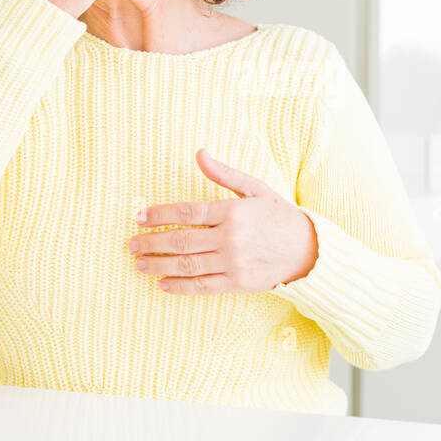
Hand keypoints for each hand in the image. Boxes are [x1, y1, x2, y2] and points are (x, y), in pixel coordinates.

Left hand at [129, 149, 318, 295]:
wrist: (309, 250)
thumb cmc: (279, 216)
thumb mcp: (256, 189)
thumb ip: (224, 174)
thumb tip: (199, 154)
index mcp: (233, 211)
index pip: (186, 212)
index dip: (159, 214)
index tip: (139, 217)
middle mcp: (230, 238)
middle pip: (180, 240)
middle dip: (151, 242)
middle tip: (131, 244)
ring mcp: (233, 263)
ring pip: (187, 265)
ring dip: (158, 265)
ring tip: (140, 263)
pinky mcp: (237, 283)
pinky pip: (202, 286)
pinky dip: (180, 287)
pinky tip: (163, 284)